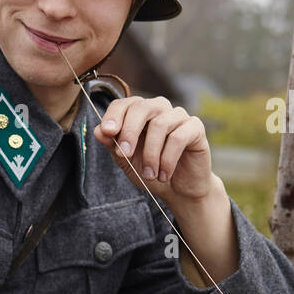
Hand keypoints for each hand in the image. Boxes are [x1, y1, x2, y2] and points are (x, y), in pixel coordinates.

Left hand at [92, 96, 214, 203]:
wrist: (178, 189)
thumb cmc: (150, 171)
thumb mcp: (126, 161)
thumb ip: (112, 145)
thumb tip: (98, 130)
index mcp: (138, 113)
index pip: (123, 104)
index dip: (113, 116)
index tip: (107, 133)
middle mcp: (159, 109)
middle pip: (141, 107)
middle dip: (129, 131)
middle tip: (124, 154)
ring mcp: (178, 116)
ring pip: (160, 124)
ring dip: (151, 154)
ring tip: (149, 176)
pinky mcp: (195, 127)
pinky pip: (178, 137)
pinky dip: (168, 159)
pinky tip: (164, 175)